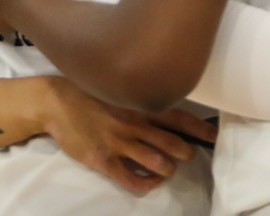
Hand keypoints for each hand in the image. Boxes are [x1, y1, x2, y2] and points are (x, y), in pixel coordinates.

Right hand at [33, 77, 214, 193]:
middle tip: (188, 156)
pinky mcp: (104, 160)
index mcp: (140, 104)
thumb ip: (141, 93)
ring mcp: (119, 143)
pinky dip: (145, 184)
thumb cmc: (88, 90)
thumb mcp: (119, 85)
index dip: (201, 129)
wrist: (54, 101)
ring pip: (158, 164)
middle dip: (186, 154)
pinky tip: (148, 182)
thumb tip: (165, 94)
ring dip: (167, 170)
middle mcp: (135, 123)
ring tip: (167, 169)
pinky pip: (131, 179)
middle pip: (174, 144)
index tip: (215, 136)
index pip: (180, 118)